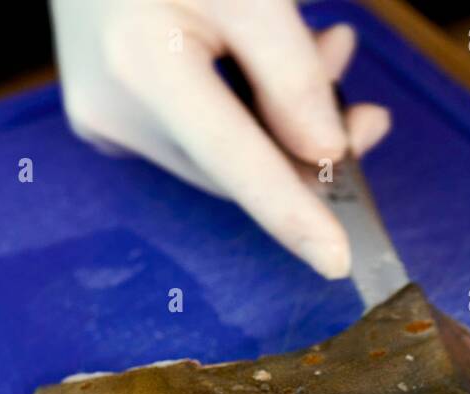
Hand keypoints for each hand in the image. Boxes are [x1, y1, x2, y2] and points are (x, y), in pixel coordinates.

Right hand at [50, 0, 390, 277]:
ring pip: (222, 152)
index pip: (235, 162)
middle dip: (308, 142)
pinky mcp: (106, 115)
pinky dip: (244, 111)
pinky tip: (276, 67)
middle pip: (235, 164)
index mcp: (143, 66)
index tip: (335, 261)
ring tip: (329, 57)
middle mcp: (114, 107)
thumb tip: (325, 152)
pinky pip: (196, 135)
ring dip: (283, 121)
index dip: (291, 214)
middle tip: (366, 115)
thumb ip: (291, 72)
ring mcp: (103, 116)